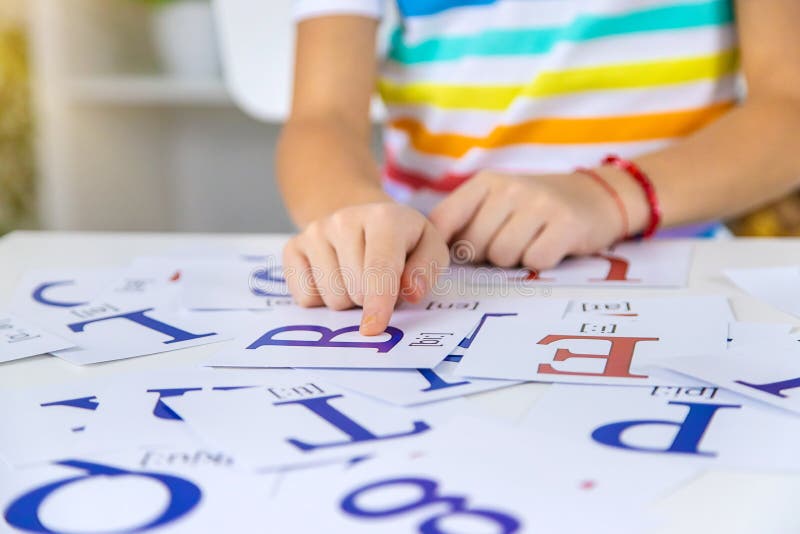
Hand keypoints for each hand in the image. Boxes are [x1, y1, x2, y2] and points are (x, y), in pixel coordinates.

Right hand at [283, 202, 449, 335]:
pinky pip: (305, 296)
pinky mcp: (293, 248)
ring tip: (357, 279)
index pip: (379, 267)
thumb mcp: (430, 248)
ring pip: (330, 296)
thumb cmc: (401, 241)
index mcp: (384, 217)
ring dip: (348, 301)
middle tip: (379, 284)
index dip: (378, 301)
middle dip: (370, 300)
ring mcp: (315, 232)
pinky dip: (321, 300)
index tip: (373, 327)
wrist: (363, 220)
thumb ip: (427, 270)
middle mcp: (344, 219)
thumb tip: (410, 292)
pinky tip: (334, 279)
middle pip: (355, 289)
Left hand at [429, 170, 644, 270]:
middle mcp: (510, 188)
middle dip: (486, 256)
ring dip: (515, 261)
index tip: (458, 257)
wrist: (599, 195)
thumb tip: (431, 253)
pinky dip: (541, 263)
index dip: (443, 248)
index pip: (443, 220)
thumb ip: (465, 220)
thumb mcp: (497, 201)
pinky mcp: (567, 224)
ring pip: (502, 257)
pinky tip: (550, 247)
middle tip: (509, 244)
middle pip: (472, 246)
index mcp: (485, 182)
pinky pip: (536, 261)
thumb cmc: (536, 208)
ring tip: (530, 243)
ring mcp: (539, 204)